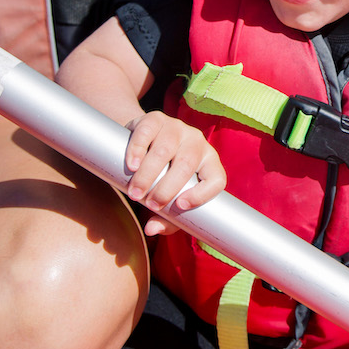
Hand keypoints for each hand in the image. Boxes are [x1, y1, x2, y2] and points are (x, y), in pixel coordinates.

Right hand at [124, 110, 225, 235]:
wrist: (143, 143)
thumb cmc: (163, 178)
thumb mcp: (169, 199)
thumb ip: (166, 219)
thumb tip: (151, 230)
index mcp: (210, 162)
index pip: (217, 179)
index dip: (203, 194)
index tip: (180, 206)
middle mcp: (197, 141)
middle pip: (186, 164)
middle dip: (167, 188)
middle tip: (149, 204)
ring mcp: (177, 127)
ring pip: (165, 149)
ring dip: (148, 174)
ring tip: (134, 193)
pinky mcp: (155, 118)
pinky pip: (148, 132)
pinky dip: (138, 150)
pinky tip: (131, 165)